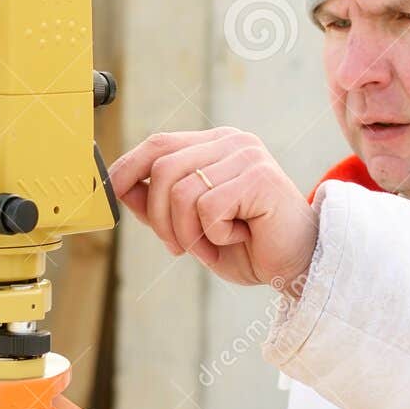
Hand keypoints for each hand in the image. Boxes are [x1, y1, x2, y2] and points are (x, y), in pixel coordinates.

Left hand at [109, 127, 316, 288]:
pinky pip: (207, 207)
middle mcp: (231, 142)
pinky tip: (238, 236)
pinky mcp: (259, 177)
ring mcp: (247, 156)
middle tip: (178, 246)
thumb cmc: (249, 246)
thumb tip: (119, 188)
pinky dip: (212, 235)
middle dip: (159, 217)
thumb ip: (159, 204)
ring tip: (213, 243)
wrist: (299, 266)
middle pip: (162, 168)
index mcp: (214, 145)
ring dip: (187, 232)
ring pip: (180, 191)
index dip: (127, 168)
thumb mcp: (191, 226)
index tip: (110, 192)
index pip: (158, 144)